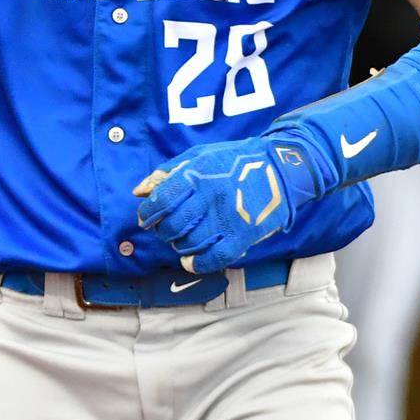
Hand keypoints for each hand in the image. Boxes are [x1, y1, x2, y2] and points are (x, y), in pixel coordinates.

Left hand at [133, 135, 323, 273]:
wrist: (280, 168)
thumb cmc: (236, 160)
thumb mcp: (201, 155)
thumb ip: (168, 171)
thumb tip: (139, 191)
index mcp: (198, 174)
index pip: (162, 200)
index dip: (148, 213)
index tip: (146, 218)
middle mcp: (210, 197)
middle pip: (173, 225)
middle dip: (163, 231)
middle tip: (167, 229)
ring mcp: (227, 218)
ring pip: (190, 244)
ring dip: (180, 246)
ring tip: (183, 239)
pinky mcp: (243, 236)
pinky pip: (213, 259)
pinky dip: (197, 263)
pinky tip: (192, 259)